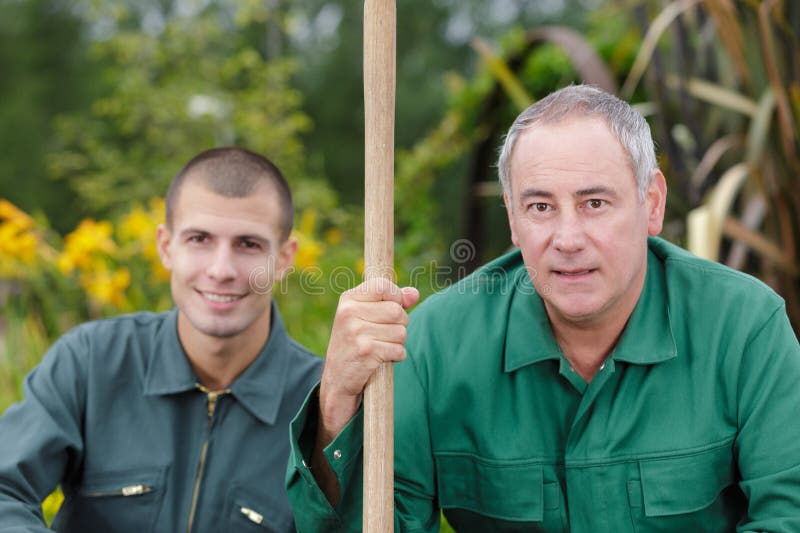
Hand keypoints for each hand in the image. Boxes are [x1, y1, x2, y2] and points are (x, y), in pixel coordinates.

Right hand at [319, 277, 418, 438]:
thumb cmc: (355, 343)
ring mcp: (357, 333)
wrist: (337, 379)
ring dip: (398, 342)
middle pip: (397, 311)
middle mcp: (349, 313)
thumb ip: (391, 301)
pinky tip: (383, 358)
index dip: (396, 297)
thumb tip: (414, 294)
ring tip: (382, 346)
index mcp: (348, 300)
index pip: (383, 286)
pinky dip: (397, 356)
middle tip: (386, 334)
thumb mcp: (365, 317)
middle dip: (400, 324)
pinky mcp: (366, 352)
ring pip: (401, 331)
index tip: (392, 308)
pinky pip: (399, 349)